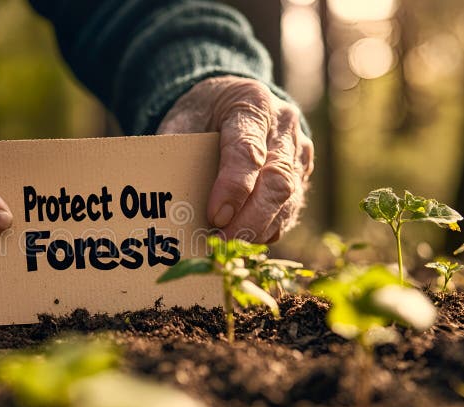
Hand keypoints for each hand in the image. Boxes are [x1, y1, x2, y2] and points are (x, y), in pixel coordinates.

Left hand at [158, 76, 313, 242]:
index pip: (248, 151)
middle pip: (277, 180)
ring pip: (289, 200)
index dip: (233, 187)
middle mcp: (284, 129)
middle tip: (222, 243)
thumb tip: (162, 190)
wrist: (234, 101)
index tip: (214, 216)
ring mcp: (298, 154)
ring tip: (228, 248)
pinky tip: (243, 242)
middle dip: (250, 219)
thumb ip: (177, 147)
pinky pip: (289, 210)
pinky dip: (266, 230)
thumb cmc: (205, 112)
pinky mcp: (301, 177)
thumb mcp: (186, 117)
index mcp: (253, 105)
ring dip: (258, 229)